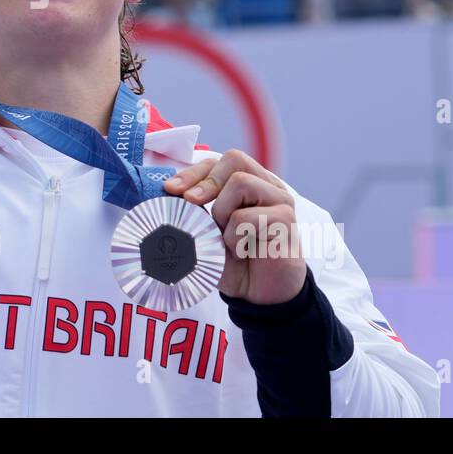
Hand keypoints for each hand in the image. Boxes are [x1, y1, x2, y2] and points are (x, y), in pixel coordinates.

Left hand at [162, 149, 306, 304]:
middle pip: (235, 159)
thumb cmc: (234, 262)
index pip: (220, 162)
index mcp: (248, 183)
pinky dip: (235, 235)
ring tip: (225, 237)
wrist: (260, 294)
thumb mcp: (206, 235)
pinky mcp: (286, 219)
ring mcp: (279, 200)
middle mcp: (266, 186)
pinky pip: (248, 216)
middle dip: (206, 181)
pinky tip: (241, 251)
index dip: (192, 172)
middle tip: (190, 202)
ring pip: (241, 182)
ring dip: (221, 211)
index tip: (170, 190)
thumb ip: (192, 215)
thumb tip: (166, 199)